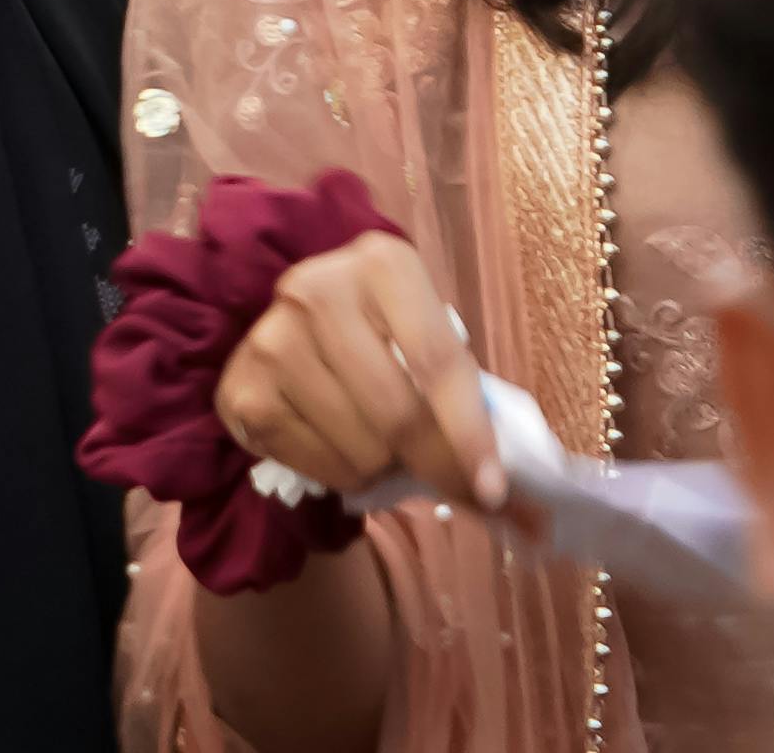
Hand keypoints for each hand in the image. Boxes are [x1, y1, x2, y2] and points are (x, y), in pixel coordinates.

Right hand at [212, 229, 508, 517]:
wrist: (291, 324)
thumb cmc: (380, 335)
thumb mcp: (425, 338)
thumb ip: (467, 401)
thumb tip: (530, 509)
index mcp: (381, 264)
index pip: (438, 363)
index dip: (470, 434)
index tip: (495, 491)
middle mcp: (317, 291)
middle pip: (399, 415)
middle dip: (439, 466)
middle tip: (461, 489)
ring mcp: (272, 340)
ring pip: (363, 451)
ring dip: (386, 468)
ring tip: (381, 441)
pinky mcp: (243, 391)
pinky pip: (321, 468)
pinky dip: (345, 474)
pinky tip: (340, 440)